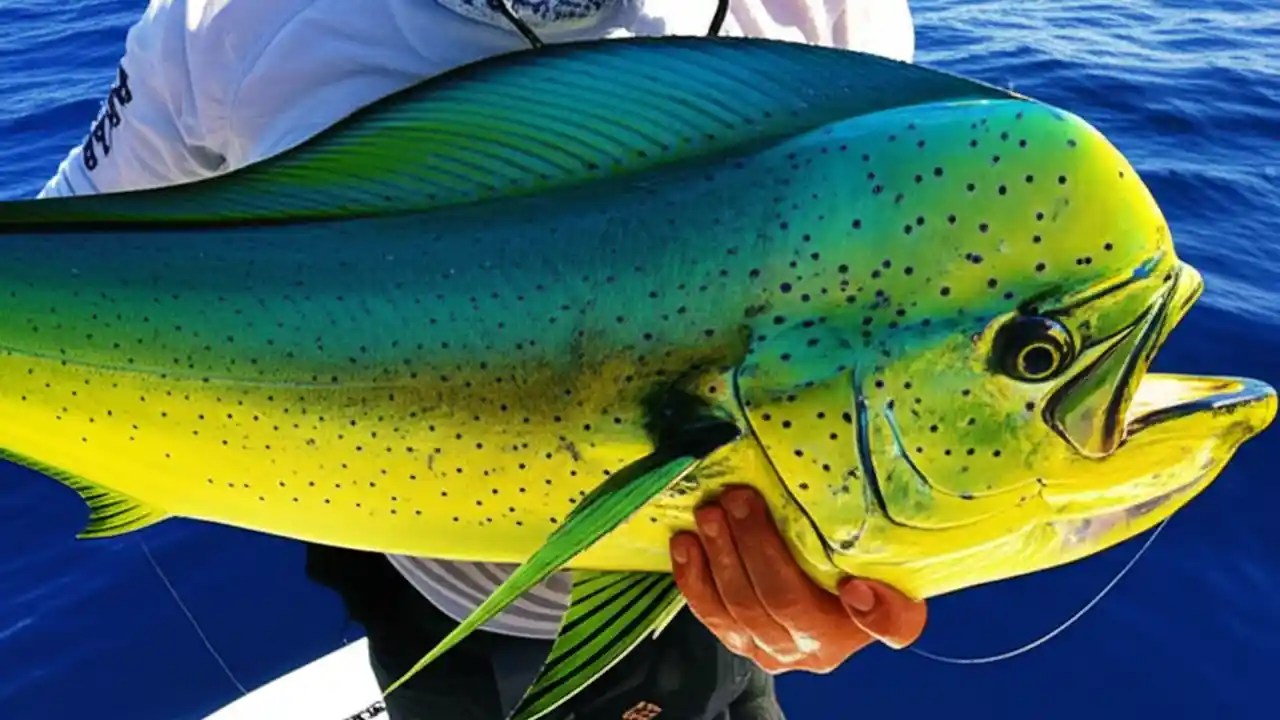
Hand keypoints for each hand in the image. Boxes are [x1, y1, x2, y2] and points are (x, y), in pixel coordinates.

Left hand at [669, 486, 926, 673]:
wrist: (854, 598)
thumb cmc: (876, 583)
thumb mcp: (901, 596)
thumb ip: (893, 612)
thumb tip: (858, 594)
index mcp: (834, 637)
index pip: (796, 604)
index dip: (771, 560)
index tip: (787, 535)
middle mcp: (796, 651)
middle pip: (759, 600)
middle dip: (743, 544)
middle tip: (734, 498)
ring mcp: (761, 647)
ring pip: (728, 606)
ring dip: (714, 556)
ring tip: (707, 514)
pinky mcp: (736, 636)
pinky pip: (707, 612)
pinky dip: (692, 576)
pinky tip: (685, 544)